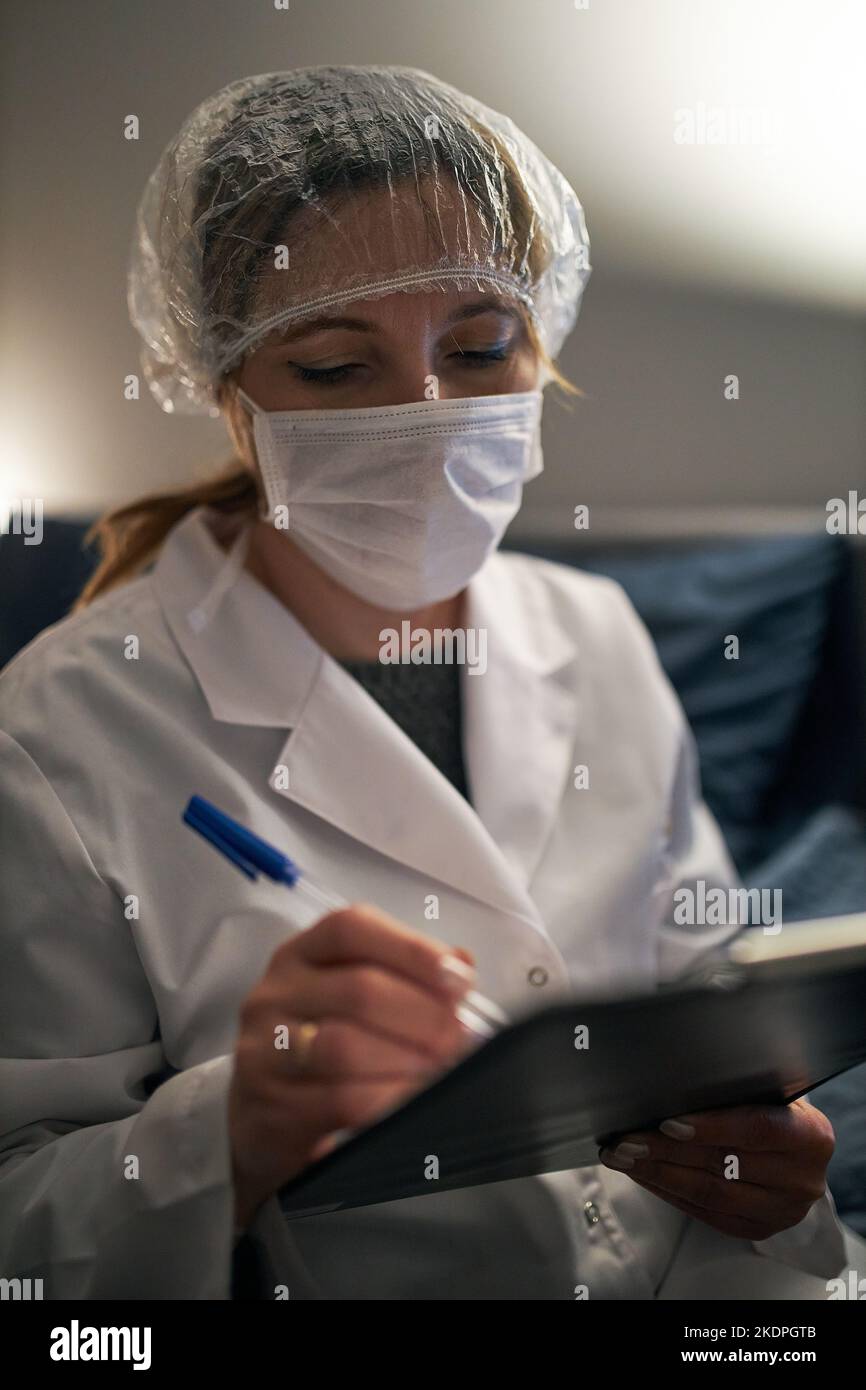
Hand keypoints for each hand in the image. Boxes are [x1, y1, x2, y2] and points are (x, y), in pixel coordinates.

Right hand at [229, 903, 476, 1229]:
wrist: (259, 1120)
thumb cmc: (321, 1047)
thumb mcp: (353, 1001)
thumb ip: (408, 975)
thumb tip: (462, 963)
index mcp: (302, 954)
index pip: (351, 928)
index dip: (412, 949)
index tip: (459, 980)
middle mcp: (276, 993)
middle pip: (358, 990)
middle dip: (423, 1016)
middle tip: (458, 1038)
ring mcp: (263, 1051)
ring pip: (344, 1046)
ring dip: (406, 1060)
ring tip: (438, 1071)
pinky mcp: (268, 1107)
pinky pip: (338, 1100)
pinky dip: (386, 1100)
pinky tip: (409, 1102)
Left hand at [598, 1098, 834, 1240]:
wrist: (800, 1150)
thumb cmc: (774, 1110)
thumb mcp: (768, 1092)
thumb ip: (734, 1091)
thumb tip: (671, 1083)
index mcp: (810, 1136)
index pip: (756, 1129)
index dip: (710, 1126)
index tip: (666, 1122)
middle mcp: (801, 1179)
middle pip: (723, 1165)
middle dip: (665, 1151)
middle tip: (625, 1141)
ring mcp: (781, 1210)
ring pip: (709, 1193)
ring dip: (658, 1174)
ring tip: (623, 1158)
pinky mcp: (758, 1228)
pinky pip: (705, 1212)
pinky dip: (668, 1191)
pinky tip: (644, 1175)